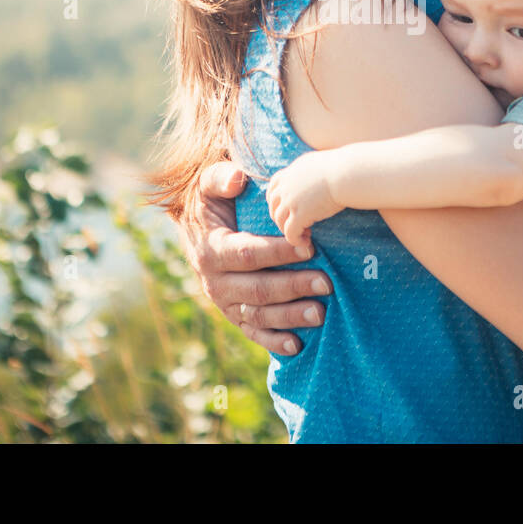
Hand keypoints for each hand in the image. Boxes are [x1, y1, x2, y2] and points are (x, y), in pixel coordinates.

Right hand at [179, 160, 331, 355]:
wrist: (195, 229)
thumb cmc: (212, 202)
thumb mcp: (209, 185)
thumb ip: (221, 177)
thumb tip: (236, 179)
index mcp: (211, 249)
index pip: (247, 253)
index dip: (278, 252)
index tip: (309, 247)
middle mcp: (214, 281)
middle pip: (257, 289)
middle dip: (293, 287)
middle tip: (327, 284)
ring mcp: (224, 302)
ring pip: (258, 315)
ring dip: (290, 317)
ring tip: (321, 314)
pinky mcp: (233, 315)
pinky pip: (252, 333)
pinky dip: (273, 342)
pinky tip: (297, 346)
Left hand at [265, 151, 343, 246]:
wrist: (346, 175)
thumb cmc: (341, 169)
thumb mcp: (318, 163)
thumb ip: (309, 171)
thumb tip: (314, 175)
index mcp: (291, 172)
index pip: (273, 187)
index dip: (275, 201)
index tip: (284, 209)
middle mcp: (286, 185)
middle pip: (273, 205)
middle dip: (281, 217)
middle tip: (295, 225)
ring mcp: (290, 200)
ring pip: (280, 221)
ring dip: (289, 230)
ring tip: (305, 234)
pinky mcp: (299, 214)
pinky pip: (290, 233)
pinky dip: (295, 240)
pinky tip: (306, 242)